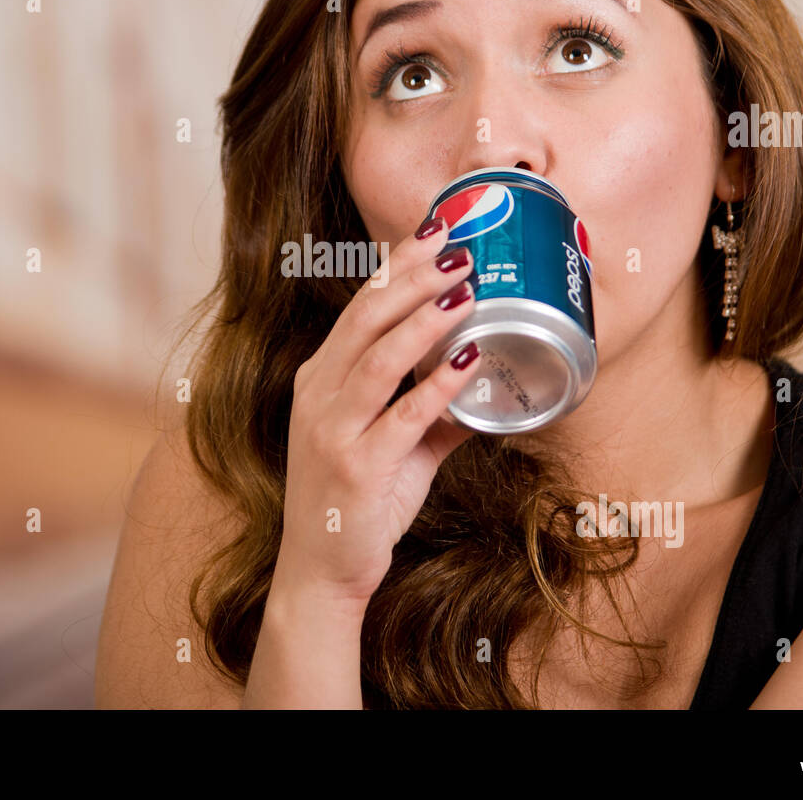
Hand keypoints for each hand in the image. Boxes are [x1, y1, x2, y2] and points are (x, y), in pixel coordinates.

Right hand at [277, 216, 481, 604]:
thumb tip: (483, 382)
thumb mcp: (394, 447)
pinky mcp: (355, 466)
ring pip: (378, 357)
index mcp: (321, 379)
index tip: (435, 232)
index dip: (397, 268)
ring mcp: (331, 429)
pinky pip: (402, 416)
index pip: (360, 307)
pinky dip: (436, 384)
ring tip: (465, 289)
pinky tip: (467, 359)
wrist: (322, 571)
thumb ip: (435, 414)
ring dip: (424, 319)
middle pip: (366, 319)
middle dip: (414, 278)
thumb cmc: (355, 502)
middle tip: (459, 247)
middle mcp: (319, 394)